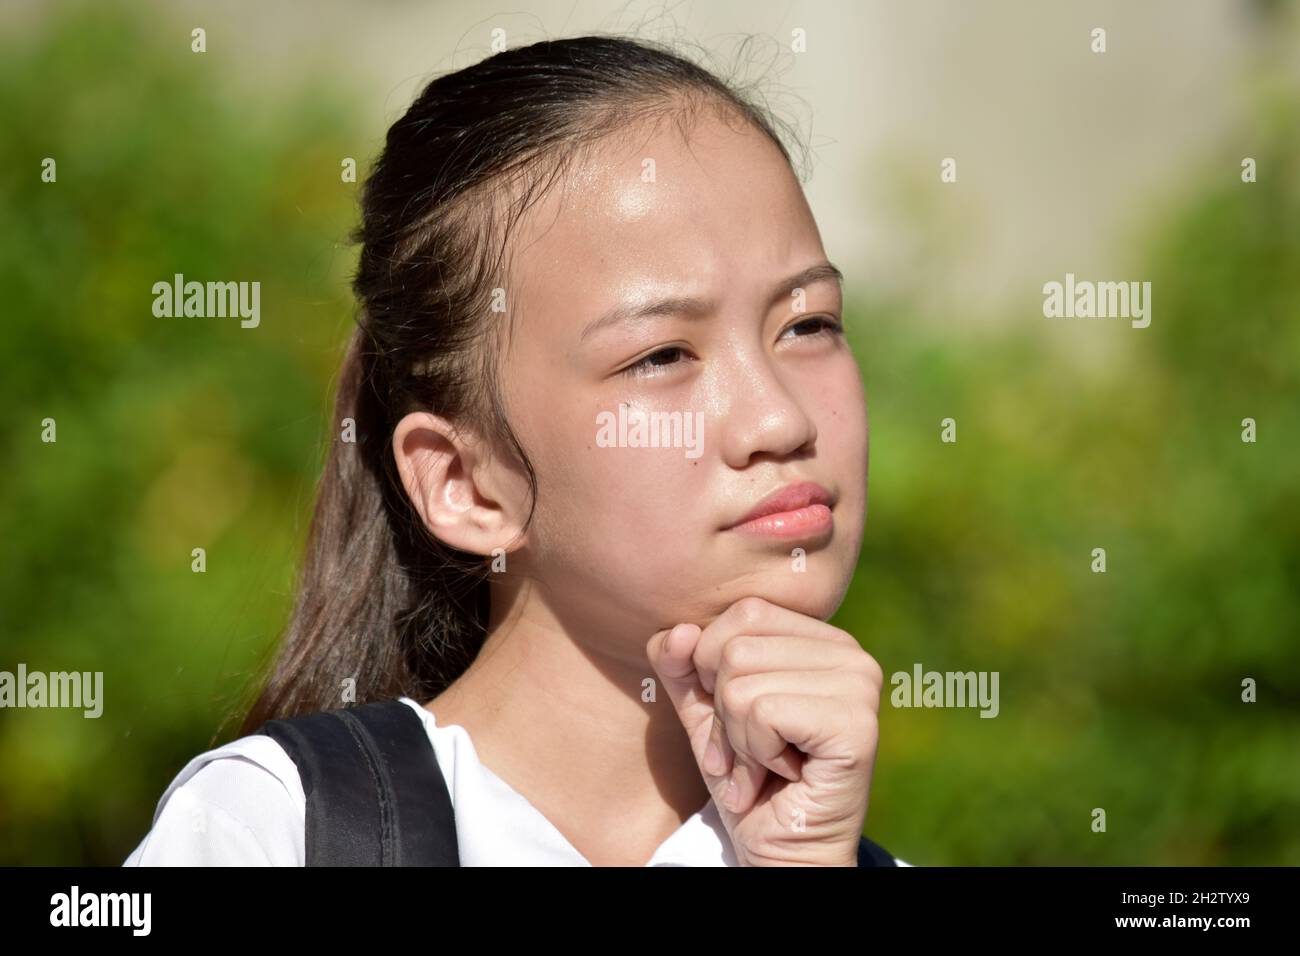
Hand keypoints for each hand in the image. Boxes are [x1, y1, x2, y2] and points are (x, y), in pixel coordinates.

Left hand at [646, 596, 882, 865]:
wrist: (782, 851)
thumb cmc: (749, 779)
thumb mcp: (705, 712)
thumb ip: (684, 664)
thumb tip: (680, 631)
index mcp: (820, 638)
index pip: (743, 612)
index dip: (715, 668)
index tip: (737, 720)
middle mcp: (850, 653)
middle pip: (736, 648)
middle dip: (723, 712)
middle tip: (750, 752)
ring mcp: (859, 686)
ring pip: (743, 683)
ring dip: (738, 741)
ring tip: (765, 767)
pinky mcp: (856, 725)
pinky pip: (764, 713)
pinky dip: (756, 755)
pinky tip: (784, 775)